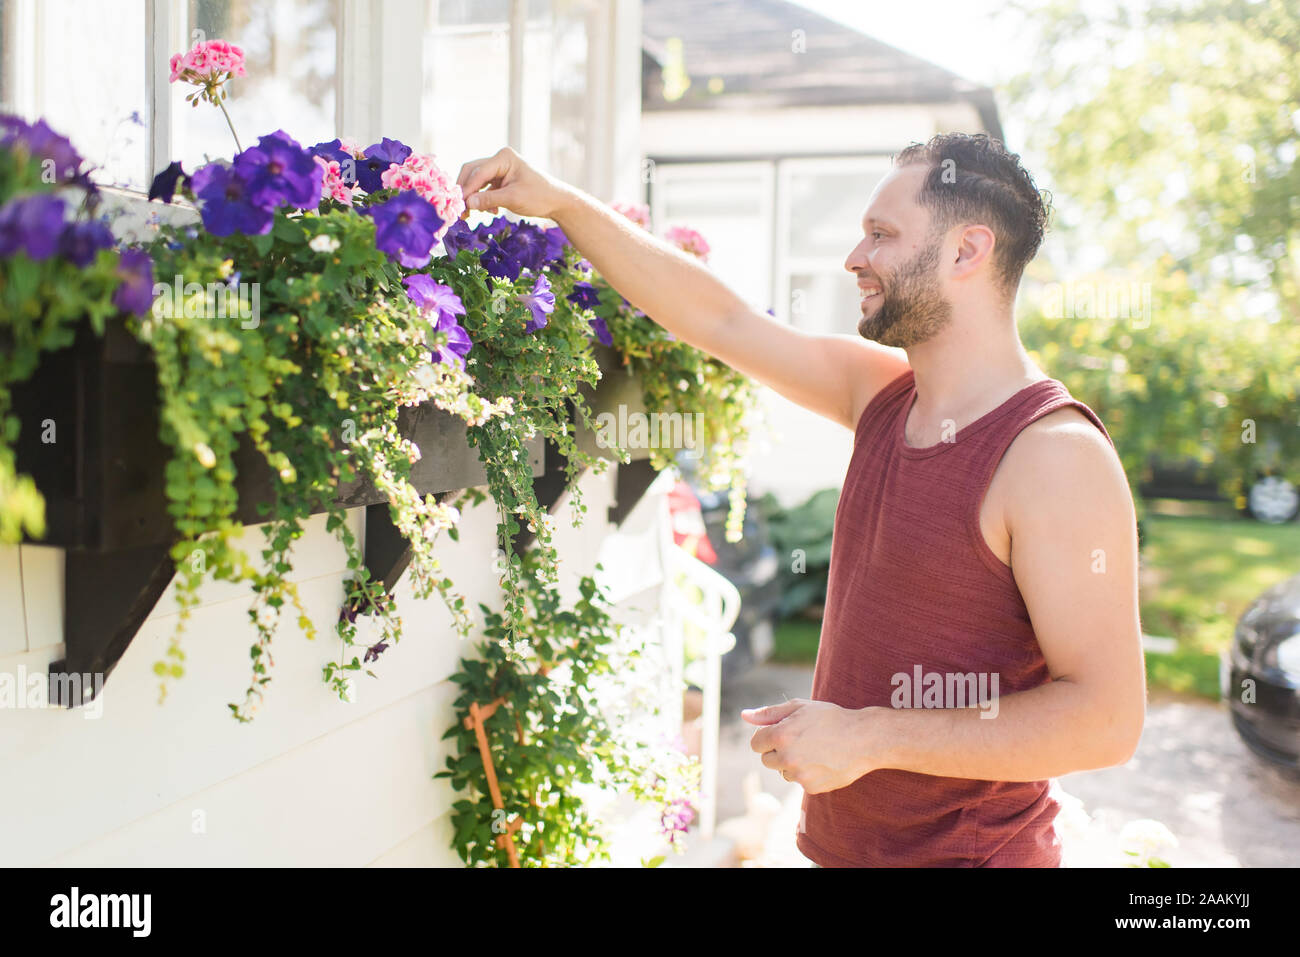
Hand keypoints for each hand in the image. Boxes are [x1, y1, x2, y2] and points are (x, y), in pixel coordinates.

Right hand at [455, 146, 568, 220]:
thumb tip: (468, 203)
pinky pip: (485, 188)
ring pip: (477, 181)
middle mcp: (500, 160)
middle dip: (467, 191)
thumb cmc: (539, 196)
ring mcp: (500, 169)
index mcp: (504, 157)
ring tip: (472, 214)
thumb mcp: (513, 199)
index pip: (478, 171)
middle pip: (473, 172)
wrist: (556, 202)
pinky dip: (484, 199)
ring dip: (474, 197)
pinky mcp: (501, 180)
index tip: (459, 205)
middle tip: (461, 210)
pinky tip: (492, 211)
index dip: (467, 189)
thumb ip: (489, 200)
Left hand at [743, 699, 881, 793]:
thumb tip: (744, 715)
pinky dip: (806, 774)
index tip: (781, 732)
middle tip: (799, 740)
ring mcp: (799, 775)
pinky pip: (799, 782)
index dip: (767, 736)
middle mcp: (787, 758)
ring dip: (791, 763)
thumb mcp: (799, 707)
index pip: (756, 743)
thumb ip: (769, 713)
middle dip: (777, 751)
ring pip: (783, 772)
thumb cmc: (830, 718)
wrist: (863, 739)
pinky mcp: (811, 788)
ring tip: (814, 750)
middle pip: (766, 760)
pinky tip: (822, 761)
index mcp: (780, 736)